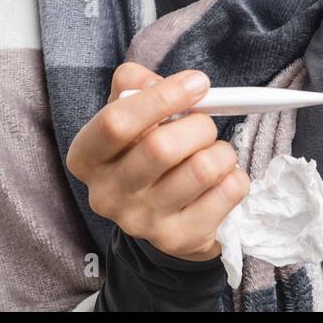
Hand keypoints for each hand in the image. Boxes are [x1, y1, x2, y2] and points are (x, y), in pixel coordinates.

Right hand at [65, 62, 250, 260]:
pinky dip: (235, 175)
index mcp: (86, 158)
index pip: (116, 123)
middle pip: (161, 148)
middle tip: (206, 124)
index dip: (162, 97)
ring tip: (214, 153)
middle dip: (198, 125)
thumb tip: (168, 83)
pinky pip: (228, 191)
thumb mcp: (128, 111)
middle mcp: (106, 195)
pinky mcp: (178, 240)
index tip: (198, 83)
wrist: (160, 214)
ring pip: (202, 170)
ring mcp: (141, 223)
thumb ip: (134, 84)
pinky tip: (220, 179)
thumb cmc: (142, 148)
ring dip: (221, 151)